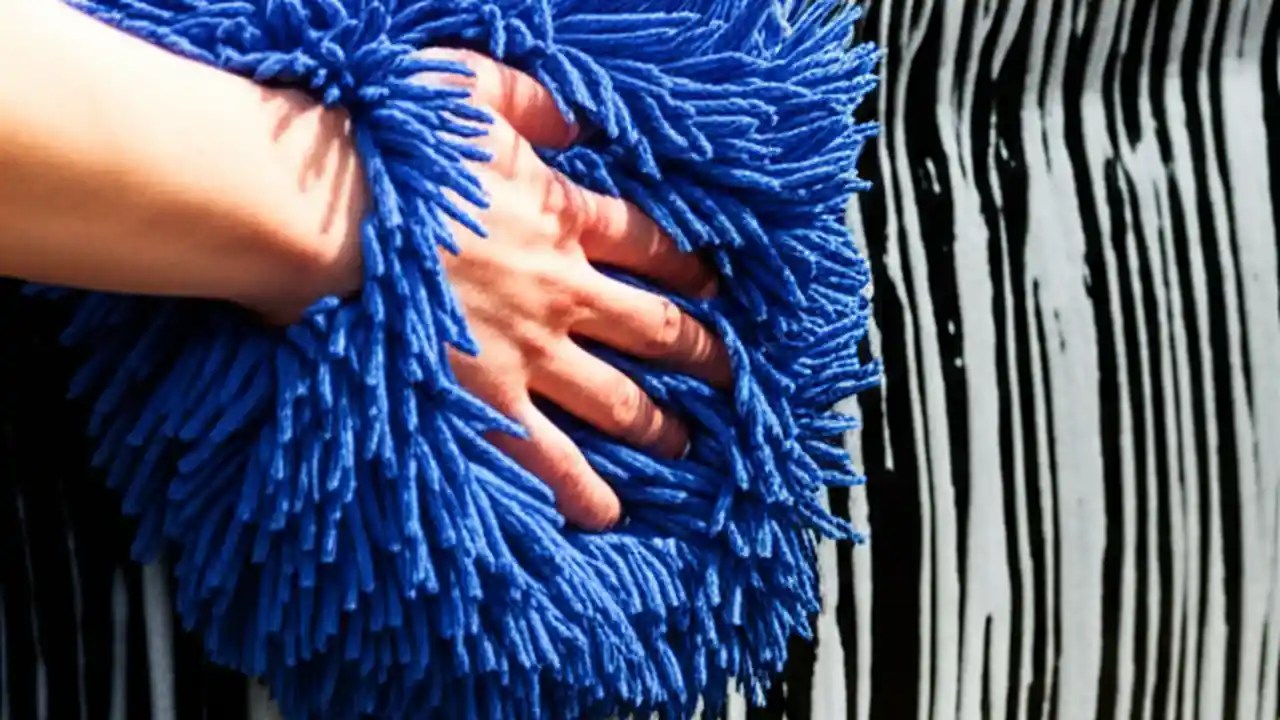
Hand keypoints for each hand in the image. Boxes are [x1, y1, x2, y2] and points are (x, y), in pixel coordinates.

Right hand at [420, 50, 731, 529]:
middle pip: (655, 329)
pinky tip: (609, 514)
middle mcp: (562, 292)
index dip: (686, 267)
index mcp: (560, 217)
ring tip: (690, 446)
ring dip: (660, 426)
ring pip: (620, 401)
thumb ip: (530, 103)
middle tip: (730, 376)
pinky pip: (551, 458)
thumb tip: (573, 125)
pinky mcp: (489, 401)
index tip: (712, 288)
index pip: (648, 246)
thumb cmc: (393, 151)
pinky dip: (584, 490)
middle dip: (701, 355)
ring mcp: (531, 354)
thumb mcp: (470, 90)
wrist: (331, 213)